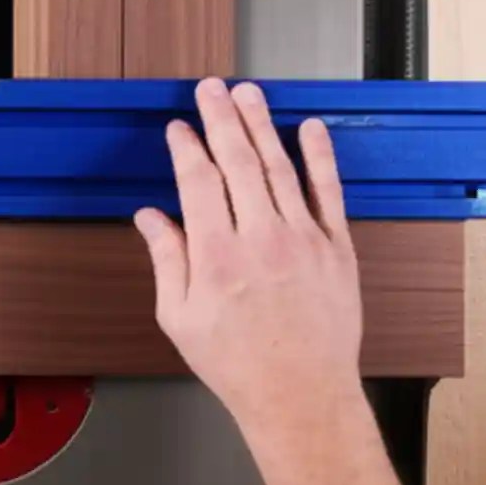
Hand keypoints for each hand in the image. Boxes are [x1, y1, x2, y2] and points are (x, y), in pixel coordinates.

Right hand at [133, 78, 362, 424]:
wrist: (300, 395)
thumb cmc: (237, 363)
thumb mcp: (180, 317)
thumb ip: (167, 260)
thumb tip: (150, 218)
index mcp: (217, 255)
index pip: (198, 182)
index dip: (186, 148)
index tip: (178, 127)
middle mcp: (261, 238)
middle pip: (238, 162)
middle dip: (220, 119)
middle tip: (209, 89)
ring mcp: (303, 240)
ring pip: (280, 167)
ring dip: (261, 126)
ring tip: (248, 94)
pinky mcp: (335, 248)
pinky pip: (328, 192)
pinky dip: (320, 157)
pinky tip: (309, 129)